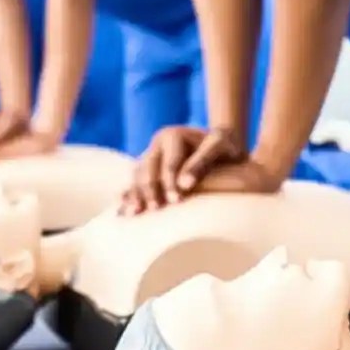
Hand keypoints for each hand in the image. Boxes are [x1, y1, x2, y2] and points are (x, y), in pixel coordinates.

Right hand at [118, 126, 247, 214]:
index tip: (177, 201)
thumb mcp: (221, 146)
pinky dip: (129, 196)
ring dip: (135, 194)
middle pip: (147, 170)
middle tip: (155, 210)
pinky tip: (123, 210)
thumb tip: (185, 184)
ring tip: (134, 214)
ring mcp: (150, 158)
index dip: (171, 182)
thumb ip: (202, 161)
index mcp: (171, 135)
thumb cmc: (226, 146)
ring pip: (137, 176)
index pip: (168, 163)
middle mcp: (156, 146)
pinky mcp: (149, 171)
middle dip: (149, 190)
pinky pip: (135, 184)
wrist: (224, 149)